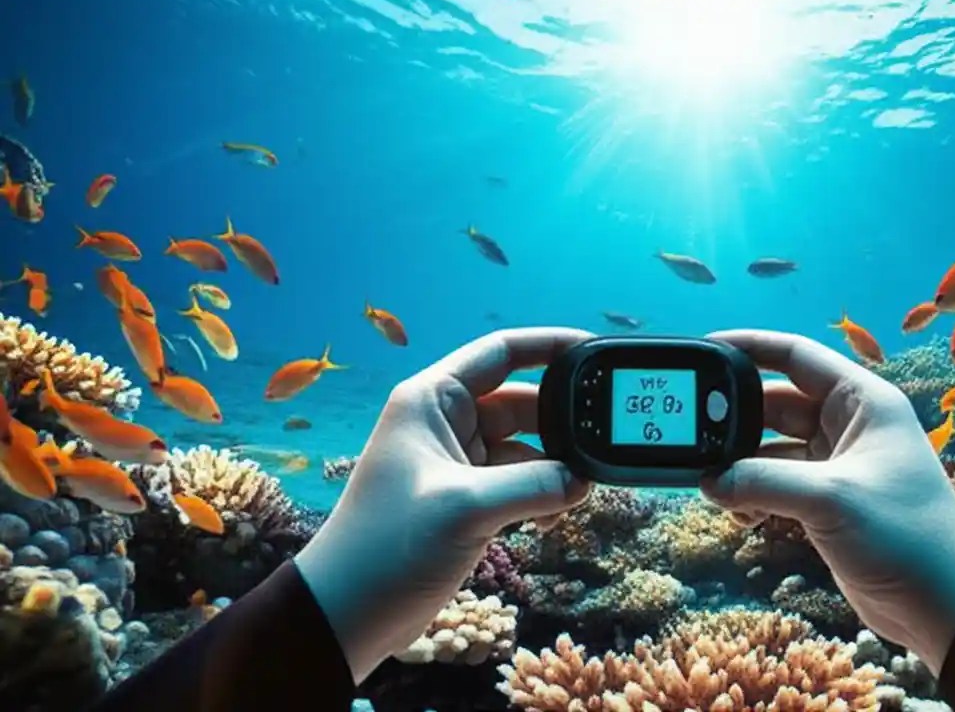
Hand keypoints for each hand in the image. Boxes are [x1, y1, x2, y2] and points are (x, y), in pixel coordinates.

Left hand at [295, 328, 593, 682]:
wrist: (348, 612)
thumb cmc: (387, 547)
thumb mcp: (467, 507)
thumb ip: (534, 485)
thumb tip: (582, 480)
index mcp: (433, 400)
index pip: (502, 351)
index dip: (551, 345)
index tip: (596, 351)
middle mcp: (444, 422)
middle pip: (522, 400)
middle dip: (563, 420)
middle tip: (602, 438)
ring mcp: (456, 463)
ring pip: (525, 446)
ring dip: (555, 465)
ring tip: (580, 488)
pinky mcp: (465, 500)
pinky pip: (518, 482)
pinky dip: (542, 494)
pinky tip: (553, 518)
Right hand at [700, 330, 954, 673]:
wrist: (945, 604)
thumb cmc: (906, 537)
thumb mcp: (830, 499)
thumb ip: (763, 482)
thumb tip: (710, 480)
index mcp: (862, 402)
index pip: (797, 355)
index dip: (750, 347)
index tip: (706, 348)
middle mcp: (850, 426)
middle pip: (776, 403)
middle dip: (736, 419)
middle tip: (695, 433)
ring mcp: (838, 465)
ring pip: (772, 449)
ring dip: (742, 465)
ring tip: (711, 482)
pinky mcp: (829, 503)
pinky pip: (778, 484)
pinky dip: (754, 494)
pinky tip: (739, 514)